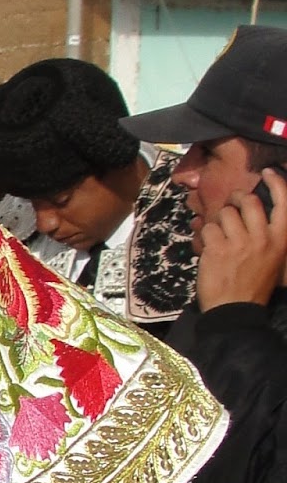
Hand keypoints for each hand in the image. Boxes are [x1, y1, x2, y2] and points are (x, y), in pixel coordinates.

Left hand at [196, 167, 286, 309]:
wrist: (235, 310)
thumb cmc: (253, 284)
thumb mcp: (272, 258)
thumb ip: (266, 234)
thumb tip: (249, 210)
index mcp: (281, 239)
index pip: (284, 201)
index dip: (275, 182)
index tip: (266, 173)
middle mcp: (263, 237)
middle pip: (248, 201)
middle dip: (235, 198)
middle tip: (230, 204)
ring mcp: (240, 242)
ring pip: (224, 213)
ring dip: (217, 221)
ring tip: (218, 236)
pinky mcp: (217, 249)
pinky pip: (207, 229)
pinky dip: (203, 236)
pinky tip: (207, 247)